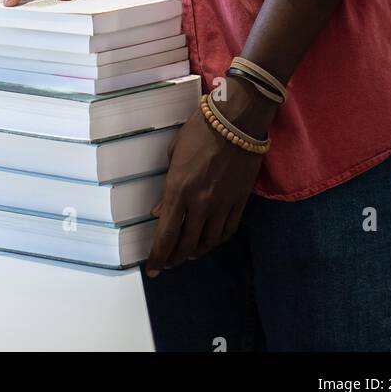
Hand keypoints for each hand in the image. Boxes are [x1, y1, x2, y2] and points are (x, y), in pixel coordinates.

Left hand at [144, 107, 263, 276]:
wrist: (236, 121)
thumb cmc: (199, 131)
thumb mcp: (175, 155)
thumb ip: (168, 189)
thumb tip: (161, 213)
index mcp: (178, 189)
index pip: (166, 234)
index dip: (158, 256)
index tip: (151, 269)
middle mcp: (199, 203)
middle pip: (186, 244)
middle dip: (174, 258)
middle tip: (167, 264)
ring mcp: (221, 205)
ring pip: (207, 242)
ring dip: (194, 252)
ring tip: (186, 255)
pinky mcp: (239, 202)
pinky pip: (226, 231)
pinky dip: (215, 241)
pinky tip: (208, 242)